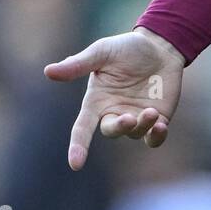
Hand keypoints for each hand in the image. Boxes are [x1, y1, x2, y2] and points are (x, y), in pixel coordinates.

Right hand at [44, 27, 185, 169]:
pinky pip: (154, 138)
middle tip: (129, 118)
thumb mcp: (101, 53)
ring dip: (142, 125)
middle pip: (111, 131)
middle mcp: (114, 112)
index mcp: (97, 101)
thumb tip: (48, 71)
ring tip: (151, 112)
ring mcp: (136, 117)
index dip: (78, 146)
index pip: (83, 128)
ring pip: (135, 133)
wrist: (159, 45)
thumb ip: (78, 64)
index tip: (76, 164)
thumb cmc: (126, 48)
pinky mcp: (158, 117)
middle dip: (119, 128)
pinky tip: (161, 126)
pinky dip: (157, 137)